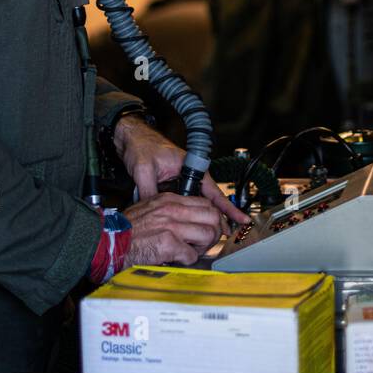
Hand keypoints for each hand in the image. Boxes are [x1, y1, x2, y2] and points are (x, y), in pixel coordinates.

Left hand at [114, 115, 249, 228]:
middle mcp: (189, 174)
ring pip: (195, 203)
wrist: (132, 139)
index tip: (241, 218)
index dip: (227, 207)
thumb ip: (149, 191)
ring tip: (211, 233)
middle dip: (218, 217)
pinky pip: (183, 202)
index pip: (213, 191)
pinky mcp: (172, 186)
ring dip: (203, 217)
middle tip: (225, 233)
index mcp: (190, 167)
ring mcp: (181, 181)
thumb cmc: (142, 146)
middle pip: (207, 200)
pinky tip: (189, 225)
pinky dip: (188, 214)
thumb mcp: (144, 170)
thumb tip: (151, 212)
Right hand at [123, 192, 224, 265]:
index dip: (212, 218)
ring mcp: (171, 226)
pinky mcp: (168, 244)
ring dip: (203, 247)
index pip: (206, 203)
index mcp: (169, 200)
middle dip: (214, 232)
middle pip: (213, 217)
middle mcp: (172, 210)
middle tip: (205, 242)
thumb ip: (170, 211)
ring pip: (208, 234)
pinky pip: (192, 254)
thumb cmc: (126, 230)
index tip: (211, 227)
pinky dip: (188, 260)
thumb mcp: (150, 210)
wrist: (109, 242)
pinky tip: (178, 259)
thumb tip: (189, 220)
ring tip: (191, 251)